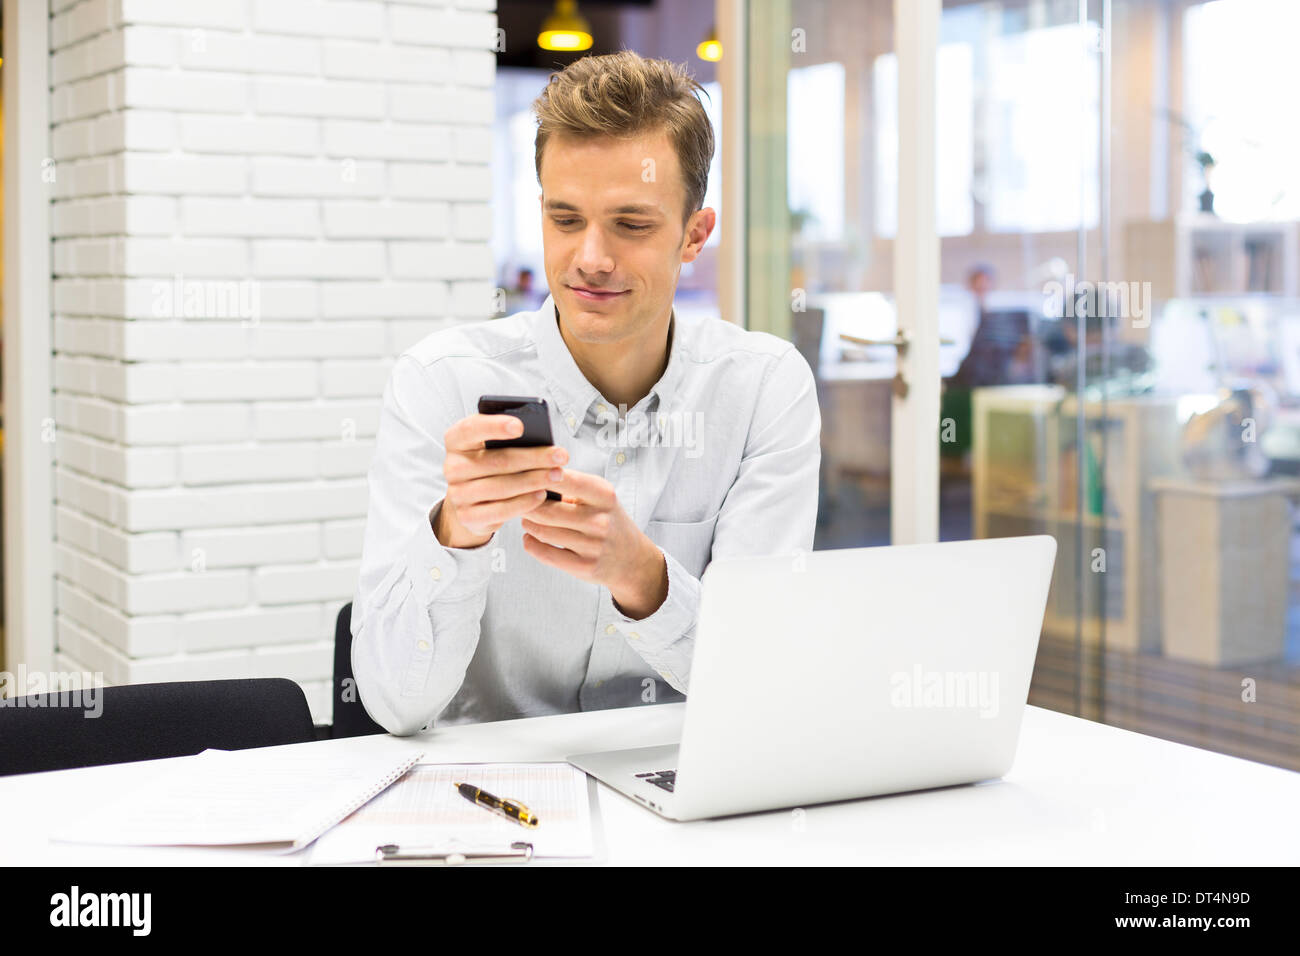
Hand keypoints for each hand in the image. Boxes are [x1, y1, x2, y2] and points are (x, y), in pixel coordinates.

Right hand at [434, 413, 567, 548]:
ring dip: (534, 480)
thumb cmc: (490, 462)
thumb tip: (540, 436)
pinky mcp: (468, 516)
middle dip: (533, 457)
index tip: (520, 426)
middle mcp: (452, 466)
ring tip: (557, 475)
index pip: (471, 429)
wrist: (472, 499)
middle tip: (560, 455)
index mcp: (456, 440)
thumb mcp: (492, 444)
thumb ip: (508, 437)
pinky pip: (501, 510)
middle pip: (496, 461)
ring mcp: (458, 494)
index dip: (495, 426)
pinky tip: (542, 495)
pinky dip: (524, 502)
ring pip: (501, 487)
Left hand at [520, 469, 668, 619]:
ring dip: (528, 523)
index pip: (563, 479)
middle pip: (546, 510)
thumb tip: (533, 476)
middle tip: (519, 501)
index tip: (524, 475)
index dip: (538, 476)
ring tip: (526, 518)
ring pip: (543, 531)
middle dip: (526, 505)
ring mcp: (592, 545)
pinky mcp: (584, 566)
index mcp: (603, 495)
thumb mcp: (600, 496)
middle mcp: (599, 520)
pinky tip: (529, 537)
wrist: (631, 559)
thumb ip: (571, 485)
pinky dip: (531, 543)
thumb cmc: (609, 521)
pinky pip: (546, 554)